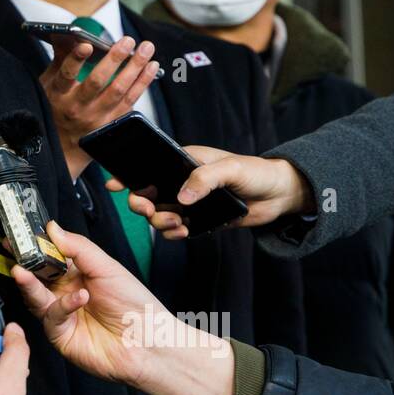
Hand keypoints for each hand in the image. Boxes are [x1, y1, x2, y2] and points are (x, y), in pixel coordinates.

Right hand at [9, 221, 166, 387]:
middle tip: (12, 251)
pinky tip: (79, 298)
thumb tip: (53, 229)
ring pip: (35, 296)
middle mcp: (65, 293)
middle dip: (23, 263)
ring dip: (28, 283)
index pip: (48, 255)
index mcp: (77, 274)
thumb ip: (78, 247)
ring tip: (23, 271)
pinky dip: (63, 305)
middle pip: (36, 276)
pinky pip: (52, 317)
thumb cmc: (136, 306)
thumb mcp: (108, 267)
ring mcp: (62, 314)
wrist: (149, 343)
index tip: (21, 234)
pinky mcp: (60, 335)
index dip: (34, 245)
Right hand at [39, 35, 158, 178]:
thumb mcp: (48, 85)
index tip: (86, 45)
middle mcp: (77, 107)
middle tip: (127, 41)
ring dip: (135, 68)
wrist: (62, 147)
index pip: (66, 75)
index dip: (76, 60)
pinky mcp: (111, 123)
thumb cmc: (54, 107)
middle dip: (114, 59)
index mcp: (58, 94)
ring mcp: (96, 117)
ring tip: (146, 49)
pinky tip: (151, 68)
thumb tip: (69, 35)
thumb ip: (60, 59)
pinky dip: (142, 83)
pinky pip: (130, 101)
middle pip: (97, 82)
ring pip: (118, 91)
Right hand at [106, 146, 314, 239]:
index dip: (128, 175)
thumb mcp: (231, 169)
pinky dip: (174, 233)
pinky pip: (174, 228)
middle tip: (149, 210)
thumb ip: (205, 179)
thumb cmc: (256, 172)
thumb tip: (181, 198)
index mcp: (183, 161)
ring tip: (179, 223)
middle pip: (146, 193)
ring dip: (161, 221)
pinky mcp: (197, 219)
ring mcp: (188, 201)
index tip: (114, 185)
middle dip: (142, 204)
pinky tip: (185, 231)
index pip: (149, 165)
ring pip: (158, 213)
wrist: (279, 196)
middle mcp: (181, 181)